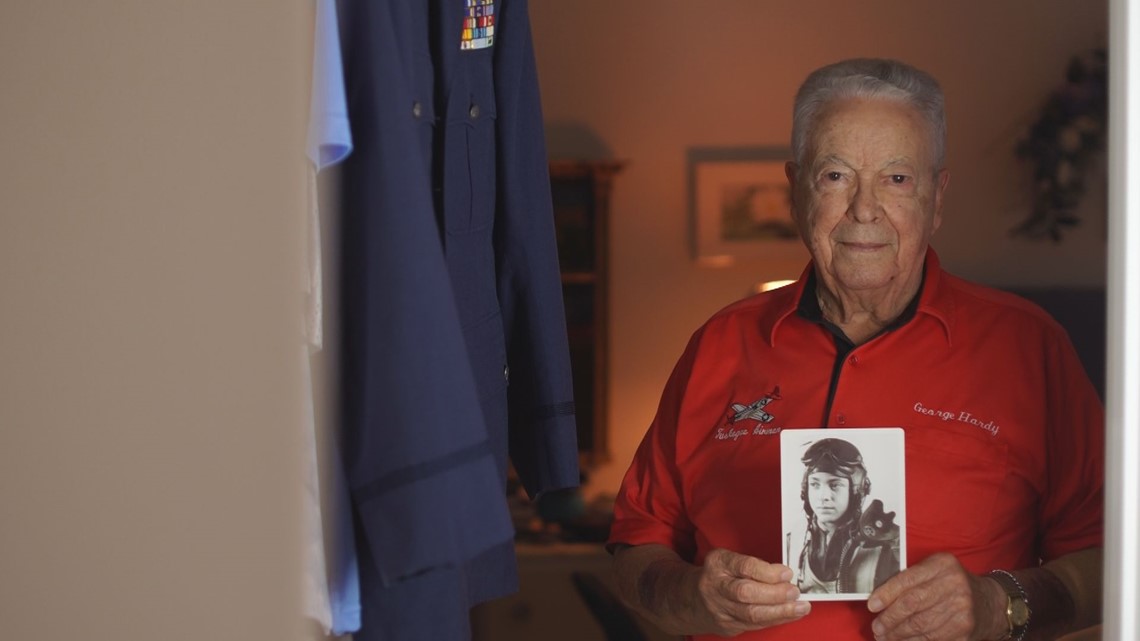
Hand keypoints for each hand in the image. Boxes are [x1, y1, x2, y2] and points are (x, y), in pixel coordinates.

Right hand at [689, 548, 809, 635]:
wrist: (690, 598)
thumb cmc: (718, 576)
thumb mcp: (728, 560)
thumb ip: (753, 565)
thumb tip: (785, 575)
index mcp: (717, 563)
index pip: (743, 566)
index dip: (767, 571)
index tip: (787, 572)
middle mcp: (715, 586)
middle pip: (746, 593)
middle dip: (775, 594)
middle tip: (795, 591)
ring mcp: (720, 609)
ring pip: (752, 614)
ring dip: (781, 611)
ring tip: (801, 607)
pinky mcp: (727, 626)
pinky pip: (755, 625)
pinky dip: (776, 619)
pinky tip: (790, 615)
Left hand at [867, 552, 1004, 640]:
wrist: (990, 603)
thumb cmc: (954, 585)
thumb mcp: (936, 570)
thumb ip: (911, 578)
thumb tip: (880, 597)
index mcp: (943, 565)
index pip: (908, 580)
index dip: (886, 594)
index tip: (872, 605)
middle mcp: (954, 584)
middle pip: (912, 604)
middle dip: (890, 618)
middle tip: (876, 627)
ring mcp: (962, 608)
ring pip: (921, 625)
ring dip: (898, 634)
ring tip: (884, 637)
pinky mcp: (964, 630)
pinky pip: (932, 638)